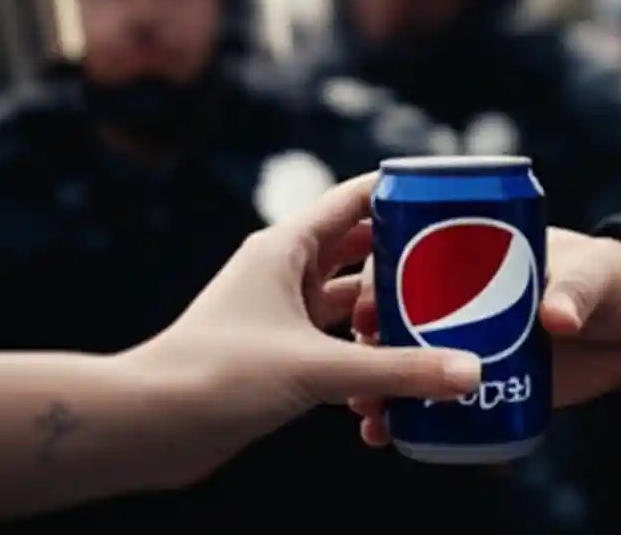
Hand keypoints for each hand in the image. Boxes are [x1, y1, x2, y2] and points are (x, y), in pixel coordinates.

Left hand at [122, 173, 481, 474]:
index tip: (448, 201)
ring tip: (430, 350)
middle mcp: (284, 274)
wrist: (152, 426)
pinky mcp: (279, 356)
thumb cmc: (216, 374)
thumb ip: (397, 371)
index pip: (354, 200)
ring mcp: (281, 316)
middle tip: (458, 284)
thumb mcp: (318, 367)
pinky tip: (384, 405)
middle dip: (407, 273)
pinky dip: (362, 373)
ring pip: (352, 311)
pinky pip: (337, 353)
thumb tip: (468, 372)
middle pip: (362, 256)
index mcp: (286, 248)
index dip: (400, 195)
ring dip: (386, 332)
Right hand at [349, 227, 620, 446]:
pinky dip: (407, 417)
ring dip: (377, 384)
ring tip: (368, 412)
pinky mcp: (483, 383)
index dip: (377, 282)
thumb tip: (556, 318)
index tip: (364, 311)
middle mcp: (457, 297)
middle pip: (393, 315)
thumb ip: (576, 293)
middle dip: (367, 343)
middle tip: (359, 370)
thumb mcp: (595, 276)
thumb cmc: (612, 279)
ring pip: (405, 361)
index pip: (408, 257)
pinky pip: (434, 401)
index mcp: (473, 253)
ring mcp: (468, 342)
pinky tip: (386, 435)